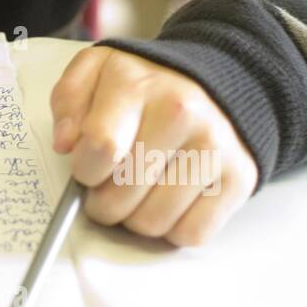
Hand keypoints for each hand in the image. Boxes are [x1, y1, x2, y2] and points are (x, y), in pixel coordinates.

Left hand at [49, 47, 258, 245]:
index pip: (101, 148)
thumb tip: (66, 143)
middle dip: (103, 202)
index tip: (88, 168)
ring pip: (154, 222)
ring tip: (138, 191)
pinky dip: (173, 228)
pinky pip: (191, 234)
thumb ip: (69, 100)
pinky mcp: (240, 178)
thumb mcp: (96, 71)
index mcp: (139, 85)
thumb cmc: (145, 86)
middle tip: (108, 187)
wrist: (213, 84)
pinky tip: (169, 199)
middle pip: (124, 196)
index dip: (85, 170)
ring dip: (136, 218)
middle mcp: (183, 114)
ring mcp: (215, 147)